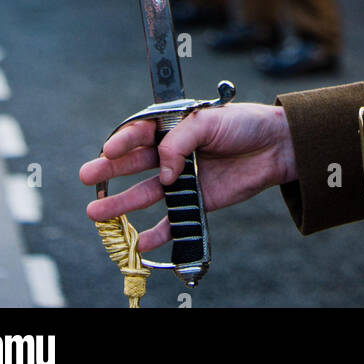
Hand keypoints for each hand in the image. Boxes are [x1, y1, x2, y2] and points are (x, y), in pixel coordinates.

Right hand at [80, 102, 296, 253]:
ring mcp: (183, 179)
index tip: (108, 150)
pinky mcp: (197, 201)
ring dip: (122, 203)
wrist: (276, 146)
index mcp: (174, 126)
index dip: (122, 141)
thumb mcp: (210, 121)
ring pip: (146, 193)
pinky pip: (172, 220)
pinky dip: (157, 233)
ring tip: (97, 213)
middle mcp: (173, 153)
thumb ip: (181, 141)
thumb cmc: (244, 124)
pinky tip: (140, 242)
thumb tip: (163, 170)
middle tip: (87, 178)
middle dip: (109, 171)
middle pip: (134, 163)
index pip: (140, 132)